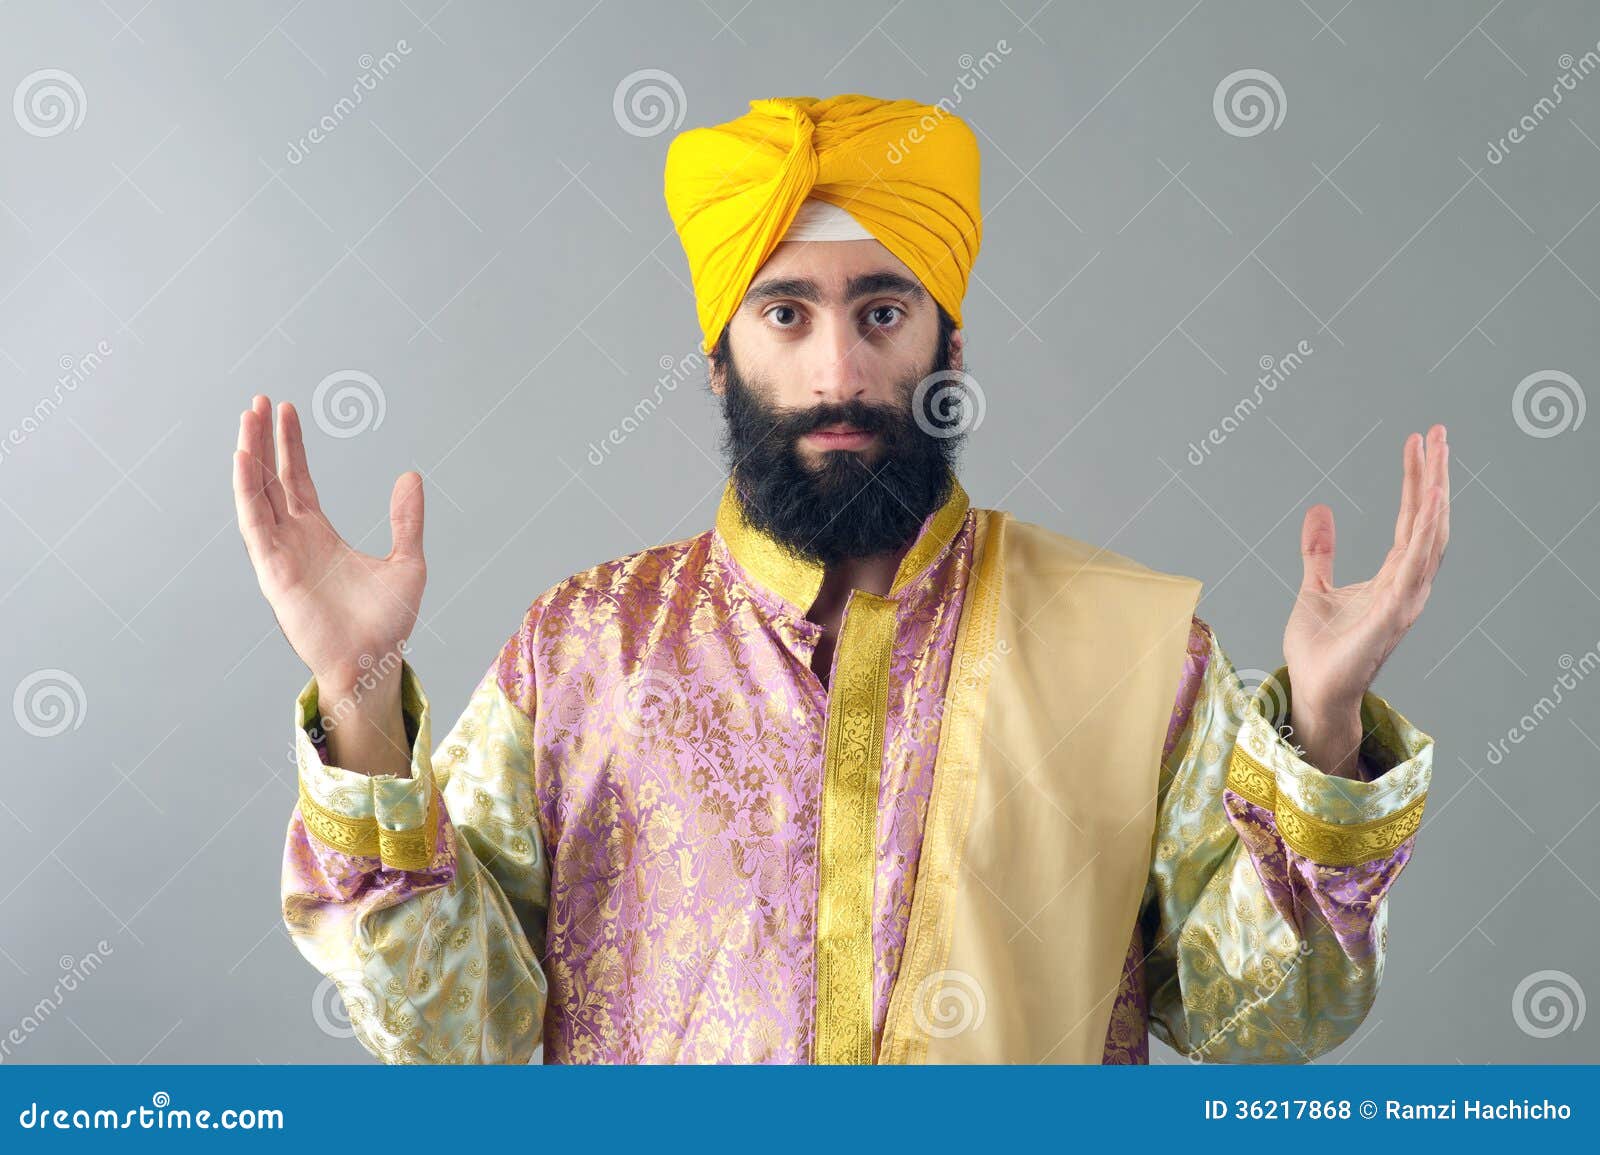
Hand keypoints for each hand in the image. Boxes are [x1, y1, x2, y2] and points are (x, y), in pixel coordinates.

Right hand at [232, 395, 425, 690]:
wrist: (373, 662)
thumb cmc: (387, 622)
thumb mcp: (407, 561)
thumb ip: (406, 520)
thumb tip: (411, 476)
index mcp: (319, 535)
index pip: (297, 480)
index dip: (291, 446)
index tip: (287, 410)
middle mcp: (294, 540)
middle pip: (271, 479)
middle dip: (263, 441)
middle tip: (258, 401)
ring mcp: (280, 554)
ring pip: (257, 495)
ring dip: (250, 456)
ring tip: (248, 418)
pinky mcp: (273, 571)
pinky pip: (255, 525)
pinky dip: (247, 492)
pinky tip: (243, 460)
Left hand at [1282, 425, 1449, 771]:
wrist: (1312, 689)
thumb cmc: (1319, 649)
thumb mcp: (1314, 587)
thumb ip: (1319, 551)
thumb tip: (1320, 510)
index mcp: (1391, 577)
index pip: (1410, 519)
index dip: (1416, 480)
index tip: (1418, 441)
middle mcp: (1406, 585)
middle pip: (1428, 521)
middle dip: (1435, 476)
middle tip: (1439, 433)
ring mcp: (1403, 599)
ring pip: (1428, 538)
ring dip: (1434, 496)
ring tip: (1438, 457)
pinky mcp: (1391, 614)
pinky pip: (1413, 567)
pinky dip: (1424, 534)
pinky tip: (1429, 503)